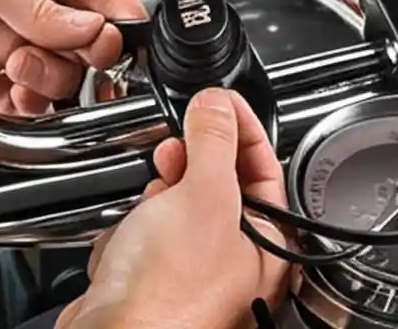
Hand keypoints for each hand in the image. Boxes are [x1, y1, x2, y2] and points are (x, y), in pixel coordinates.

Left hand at [0, 0, 145, 114]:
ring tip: (24, 67)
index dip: (117, 5)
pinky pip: (22, 113)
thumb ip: (34, 0)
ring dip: (54, 78)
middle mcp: (17, 15)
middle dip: (93, 49)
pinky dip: (32, 112)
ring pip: (58, 78)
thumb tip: (88, 25)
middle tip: (90, 53)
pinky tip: (17, 96)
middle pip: (83, 39)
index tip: (131, 27)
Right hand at [58, 88, 291, 328]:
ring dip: (157, 200)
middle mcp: (235, 263)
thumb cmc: (169, 295)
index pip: (265, 169)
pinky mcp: (150, 279)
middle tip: (178, 146)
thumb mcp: (204, 195)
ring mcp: (191, 272)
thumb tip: (218, 106)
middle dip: (192, 163)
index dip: (241, 128)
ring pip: (175, 207)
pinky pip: (143, 234)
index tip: (219, 101)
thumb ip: (214, 142)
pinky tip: (128, 244)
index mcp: (269, 248)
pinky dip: (132, 231)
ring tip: (149, 209)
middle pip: (218, 184)